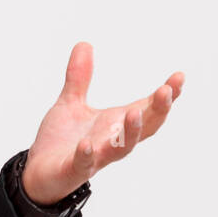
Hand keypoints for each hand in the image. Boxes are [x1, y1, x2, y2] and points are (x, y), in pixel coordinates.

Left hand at [22, 42, 184, 204]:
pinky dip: (87, 155)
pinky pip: (84, 164)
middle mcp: (112, 141)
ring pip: (121, 149)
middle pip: (145, 128)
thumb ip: (79, 77)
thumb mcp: (71, 103)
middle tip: (167, 91)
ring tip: (134, 112)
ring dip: (130, 132)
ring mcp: (96, 157)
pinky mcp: (75, 170)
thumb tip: (84, 44)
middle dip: (158, 110)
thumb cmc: (61, 141)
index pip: (148, 109)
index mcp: (115, 124)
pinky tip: (87, 145)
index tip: (178, 77)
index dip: (165, 95)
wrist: (38, 172)